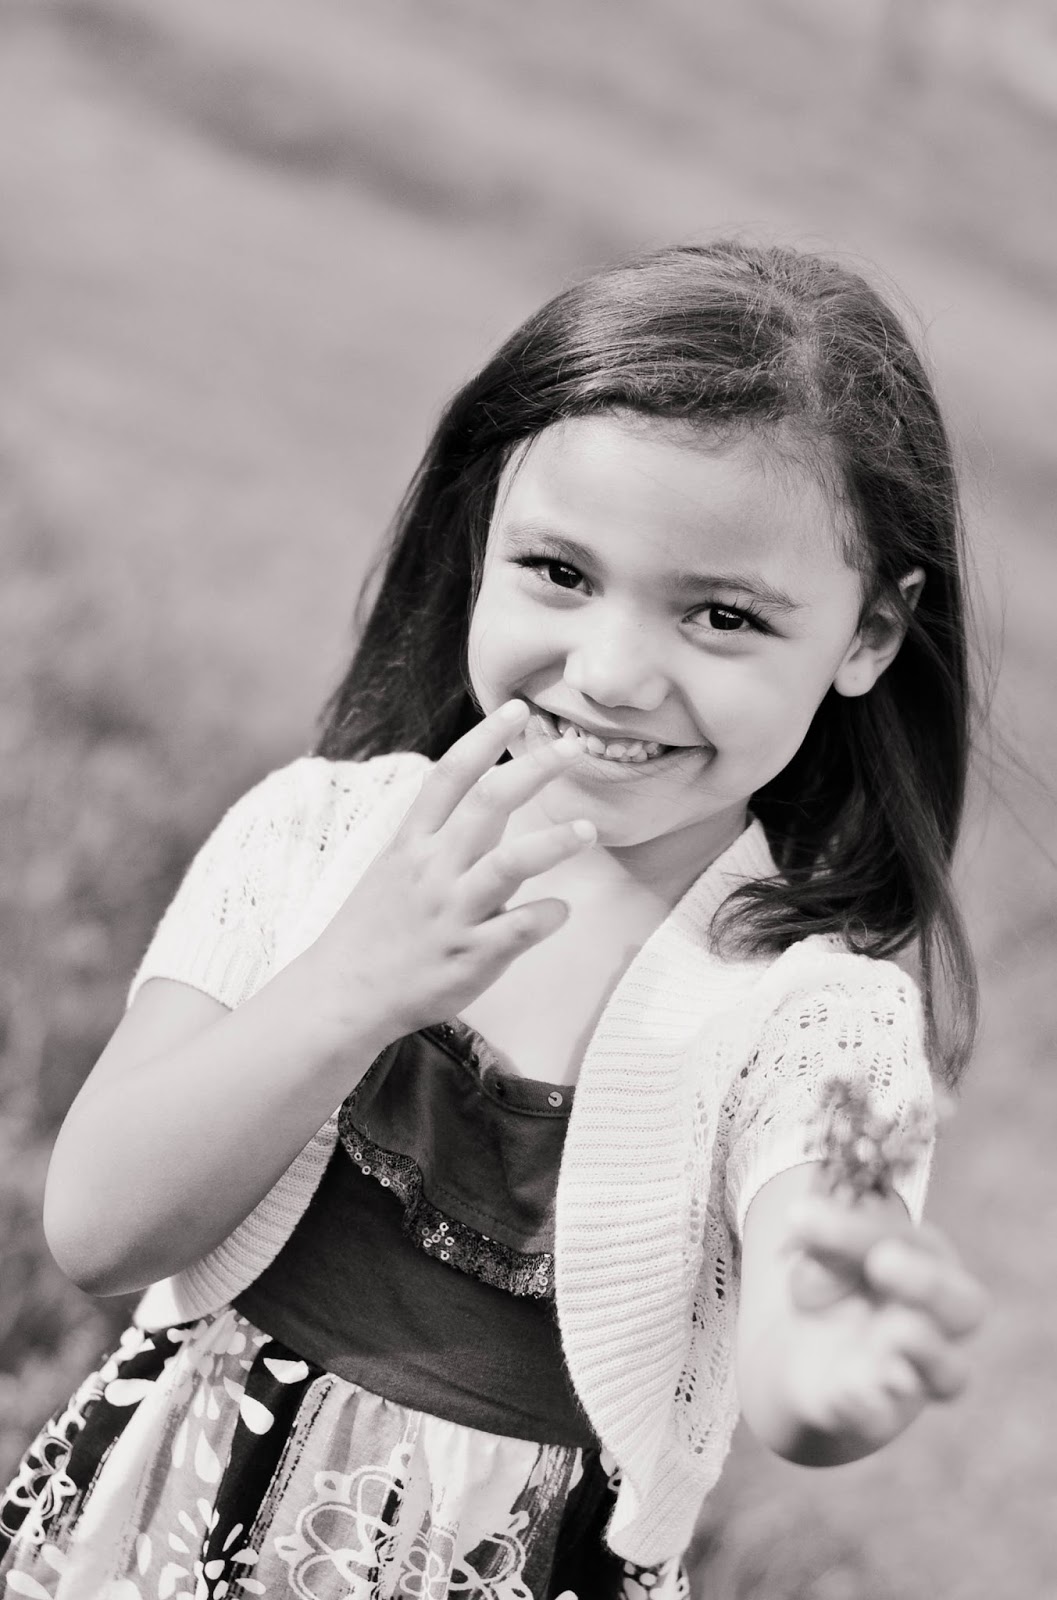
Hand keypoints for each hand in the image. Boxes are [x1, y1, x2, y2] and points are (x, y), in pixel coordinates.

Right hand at [312, 701, 593, 1041]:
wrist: (342, 995)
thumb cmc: (376, 929)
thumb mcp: (394, 869)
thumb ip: (441, 837)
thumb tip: (491, 803)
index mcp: (411, 844)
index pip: (450, 776)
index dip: (483, 737)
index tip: (517, 708)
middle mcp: (432, 870)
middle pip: (487, 804)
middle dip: (534, 769)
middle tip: (574, 748)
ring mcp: (451, 913)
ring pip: (508, 866)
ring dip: (553, 843)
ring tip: (588, 829)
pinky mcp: (468, 958)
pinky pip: (517, 931)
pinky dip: (547, 916)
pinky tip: (562, 911)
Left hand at [781, 1195, 985, 1456]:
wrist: (807, 1357)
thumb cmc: (834, 1288)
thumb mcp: (823, 1256)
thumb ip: (823, 1244)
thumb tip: (807, 1225)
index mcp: (930, 1265)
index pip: (913, 1243)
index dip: (859, 1229)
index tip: (801, 1216)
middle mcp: (937, 1323)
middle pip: (965, 1307)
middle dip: (929, 1283)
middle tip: (882, 1261)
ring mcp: (915, 1374)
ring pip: (949, 1374)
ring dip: (924, 1350)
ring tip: (895, 1331)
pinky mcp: (879, 1414)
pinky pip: (883, 1415)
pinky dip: (867, 1403)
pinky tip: (844, 1387)